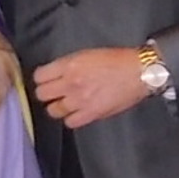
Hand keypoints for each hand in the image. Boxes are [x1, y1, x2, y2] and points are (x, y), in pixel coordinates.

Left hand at [32, 47, 147, 128]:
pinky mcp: (91, 113)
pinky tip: (77, 113)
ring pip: (53, 110)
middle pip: (42, 94)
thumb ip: (67, 65)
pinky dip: (71, 119)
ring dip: (57, 107)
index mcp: (69, 65)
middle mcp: (71, 83)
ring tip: (65, 104)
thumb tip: (54, 74)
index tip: (45, 81)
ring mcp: (80, 100)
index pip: (39, 76)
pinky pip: (70, 122)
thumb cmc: (117, 60)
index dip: (41, 79)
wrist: (139, 72)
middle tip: (53, 93)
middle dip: (46, 93)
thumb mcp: (86, 54)